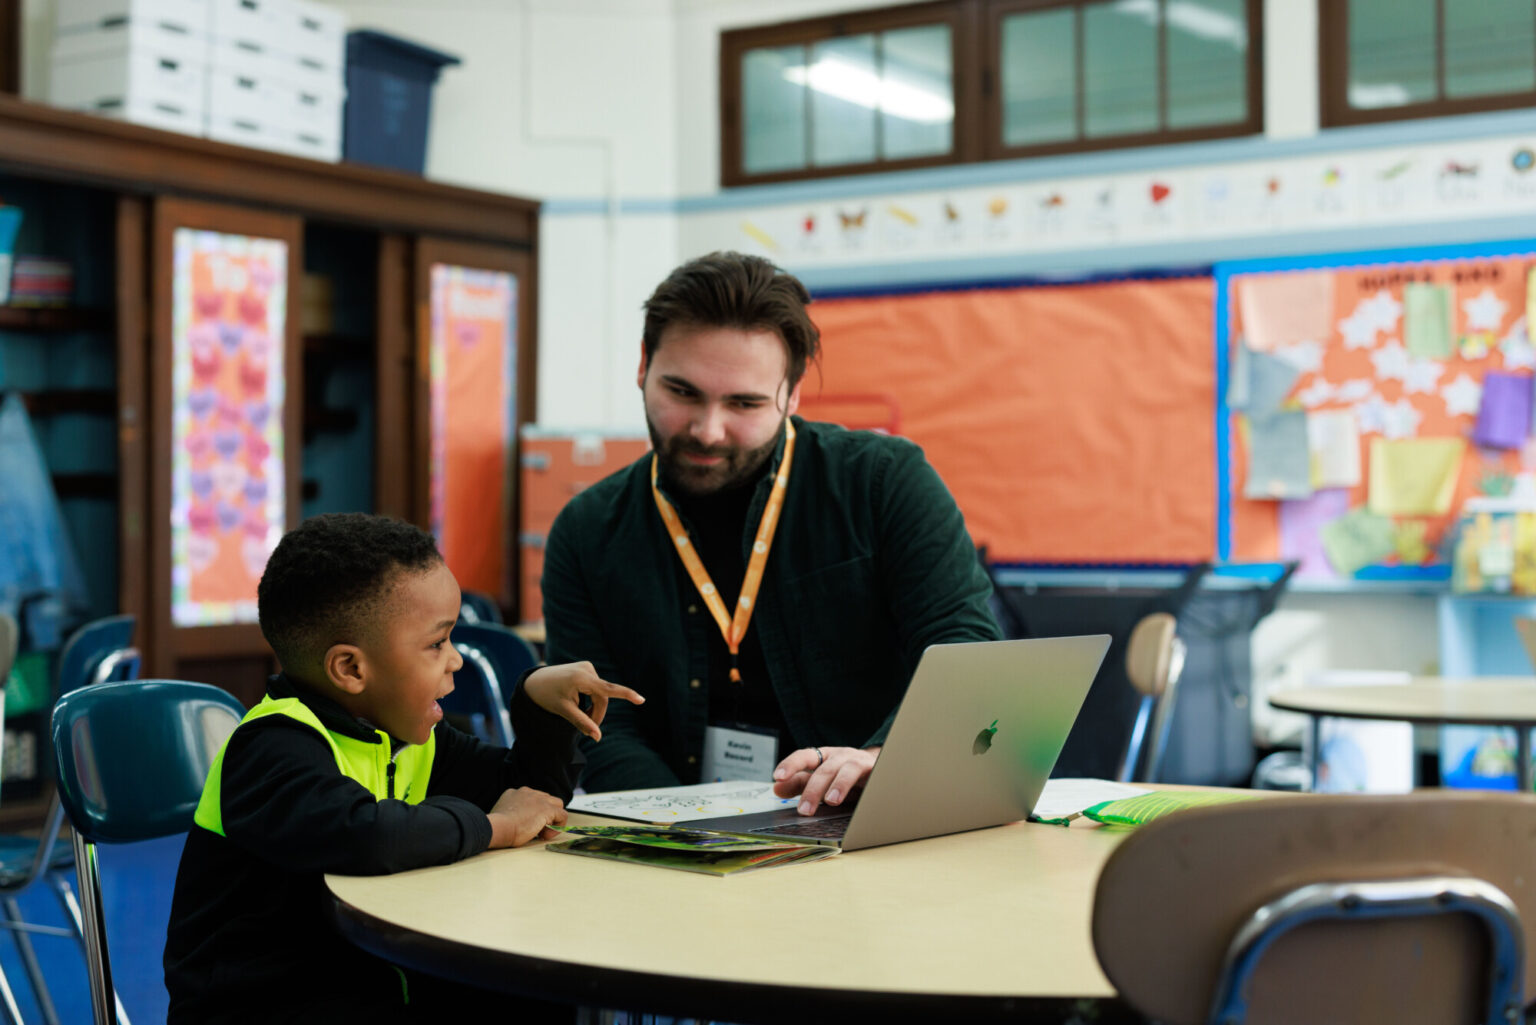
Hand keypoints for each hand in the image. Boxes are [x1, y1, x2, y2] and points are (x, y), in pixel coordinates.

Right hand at [486, 787, 568, 847]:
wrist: (499, 827)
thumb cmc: (497, 826)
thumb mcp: (501, 815)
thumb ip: (510, 813)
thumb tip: (516, 821)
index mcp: (515, 793)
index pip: (532, 799)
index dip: (533, 813)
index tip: (526, 825)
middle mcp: (528, 792)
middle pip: (545, 800)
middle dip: (543, 815)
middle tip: (535, 830)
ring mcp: (539, 799)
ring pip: (556, 805)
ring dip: (552, 819)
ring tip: (542, 832)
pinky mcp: (547, 809)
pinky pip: (562, 816)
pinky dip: (557, 827)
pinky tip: (546, 836)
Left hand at [523, 662, 643, 741]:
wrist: (535, 682)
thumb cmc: (547, 697)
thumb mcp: (563, 711)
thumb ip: (581, 723)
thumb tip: (597, 737)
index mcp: (580, 679)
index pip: (607, 690)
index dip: (626, 695)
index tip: (641, 700)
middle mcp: (587, 669)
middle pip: (602, 698)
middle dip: (597, 714)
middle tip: (587, 730)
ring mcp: (587, 667)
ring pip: (600, 694)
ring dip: (594, 708)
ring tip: (581, 716)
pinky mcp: (587, 668)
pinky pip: (596, 688)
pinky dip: (591, 699)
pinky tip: (580, 703)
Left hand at [771, 745, 880, 815]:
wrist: (877, 768)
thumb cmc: (844, 775)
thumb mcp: (821, 779)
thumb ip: (799, 784)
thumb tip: (777, 788)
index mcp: (824, 756)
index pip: (805, 756)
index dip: (791, 764)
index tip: (778, 776)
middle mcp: (841, 756)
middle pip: (825, 769)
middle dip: (813, 789)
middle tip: (804, 810)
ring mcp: (860, 762)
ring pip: (847, 771)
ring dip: (839, 785)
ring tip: (831, 802)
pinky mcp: (877, 771)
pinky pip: (870, 778)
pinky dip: (865, 787)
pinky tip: (862, 799)